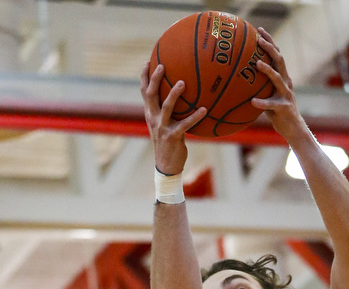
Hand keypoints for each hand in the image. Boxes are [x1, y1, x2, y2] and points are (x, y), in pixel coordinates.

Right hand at [140, 61, 206, 175]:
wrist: (166, 166)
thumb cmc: (168, 144)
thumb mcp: (164, 126)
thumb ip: (168, 112)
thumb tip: (180, 98)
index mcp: (150, 114)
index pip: (144, 92)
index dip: (144, 76)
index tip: (147, 61)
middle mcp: (153, 119)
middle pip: (151, 94)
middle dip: (155, 79)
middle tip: (162, 65)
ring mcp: (162, 128)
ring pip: (166, 106)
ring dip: (174, 93)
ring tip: (183, 82)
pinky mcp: (173, 137)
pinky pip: (185, 124)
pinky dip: (195, 116)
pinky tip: (204, 109)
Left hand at [251, 29, 301, 137]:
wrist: (293, 129)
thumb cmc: (278, 112)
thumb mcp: (269, 95)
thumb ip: (260, 86)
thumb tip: (242, 79)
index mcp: (283, 77)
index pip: (277, 55)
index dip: (270, 42)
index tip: (259, 30)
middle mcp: (286, 82)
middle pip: (279, 60)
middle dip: (270, 48)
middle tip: (259, 39)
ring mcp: (286, 94)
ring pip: (278, 79)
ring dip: (268, 70)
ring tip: (257, 64)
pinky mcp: (284, 108)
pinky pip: (272, 104)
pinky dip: (263, 103)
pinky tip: (253, 102)